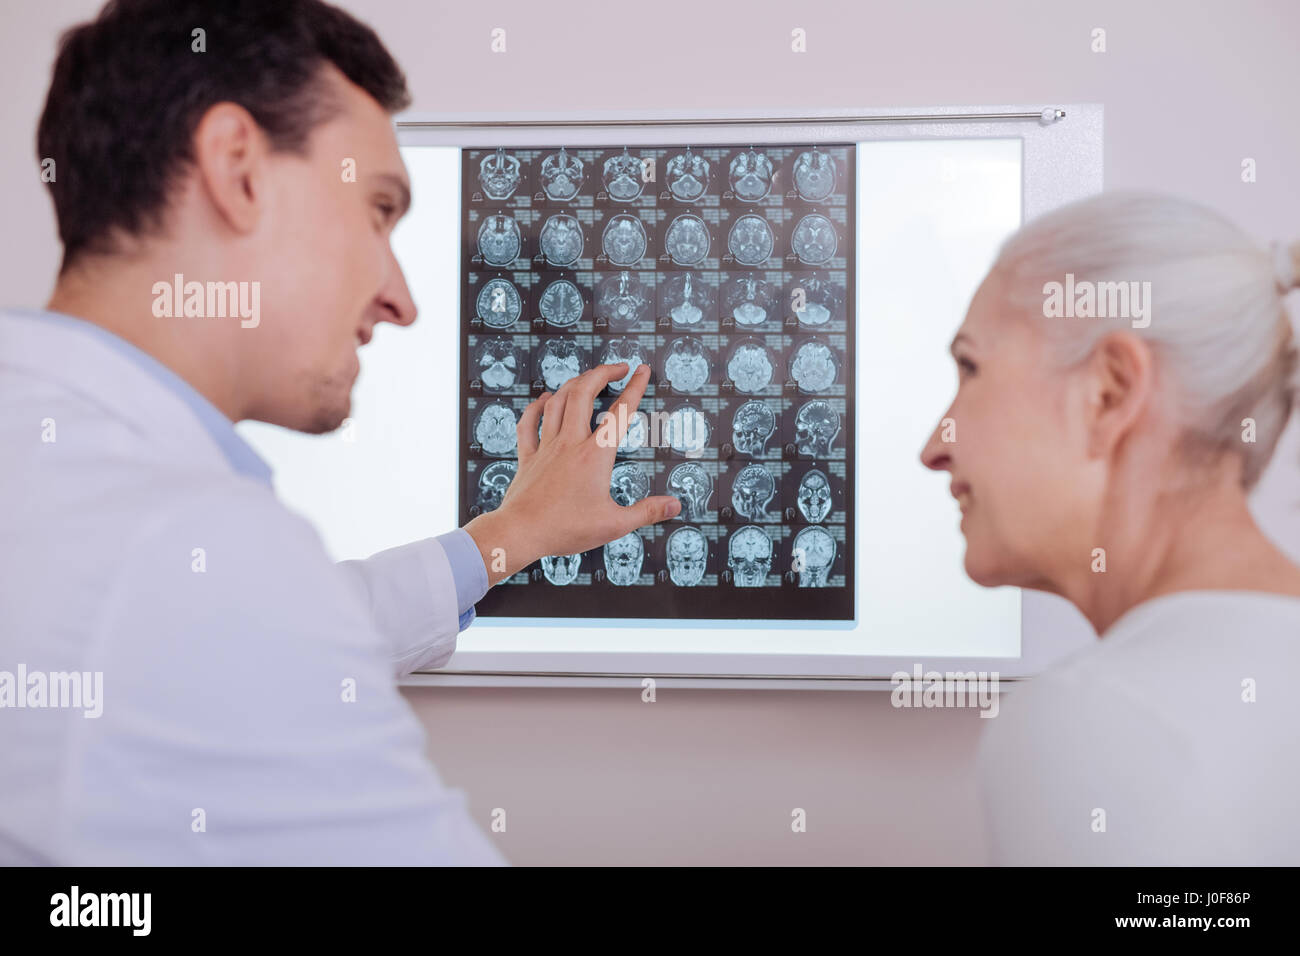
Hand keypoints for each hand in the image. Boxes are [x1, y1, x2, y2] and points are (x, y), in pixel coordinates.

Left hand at [464, 362, 681, 586]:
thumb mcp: (614, 525)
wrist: (520, 533)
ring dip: (574, 384)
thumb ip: (647, 512)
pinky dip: (536, 406)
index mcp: (595, 456)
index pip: (620, 412)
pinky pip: (529, 422)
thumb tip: (674, 505)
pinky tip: (544, 399)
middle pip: (584, 393)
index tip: (642, 370)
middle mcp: (570, 444)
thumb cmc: (565, 530)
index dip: (635, 387)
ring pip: (557, 402)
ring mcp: (546, 447)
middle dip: (603, 373)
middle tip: (618, 368)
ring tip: (588, 379)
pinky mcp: (528, 456)